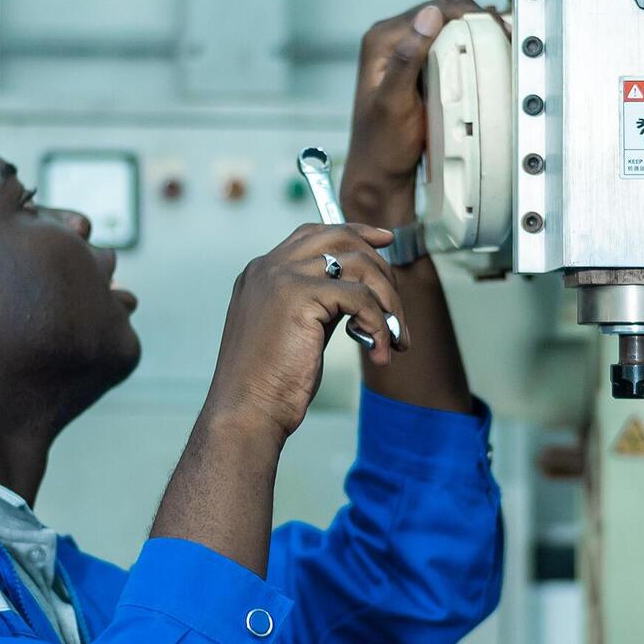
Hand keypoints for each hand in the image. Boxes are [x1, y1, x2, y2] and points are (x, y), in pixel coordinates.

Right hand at [198, 224, 405, 442]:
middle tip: (397, 310)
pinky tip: (380, 351)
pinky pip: (360, 298)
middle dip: (380, 268)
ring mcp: (282, 277)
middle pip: (340, 238)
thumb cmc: (269, 383)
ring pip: (357, 265)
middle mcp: (269, 267)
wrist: (246, 411)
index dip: (354, 232)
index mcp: (262, 272)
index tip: (385, 240)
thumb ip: (318, 303)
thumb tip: (360, 294)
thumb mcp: (292, 330)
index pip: (314, 234)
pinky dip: (379, 324)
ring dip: (388, 301)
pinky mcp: (300, 296)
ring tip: (395, 337)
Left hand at [340, 0, 492, 226]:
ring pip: (449, 26)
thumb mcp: (394, 101)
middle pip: (444, 12)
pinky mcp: (419, 66)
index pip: (433, 10)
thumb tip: (429, 15)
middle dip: (476, 19)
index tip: (498, 29)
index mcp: (382, 40)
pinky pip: (448, 45)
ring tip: (502, 42)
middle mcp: (392, 39)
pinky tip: (486, 53)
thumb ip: (407, 58)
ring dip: (475, 31)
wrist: (380, 172)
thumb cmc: (382, 144)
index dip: (468, 14)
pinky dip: (469, 45)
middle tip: (506, 36)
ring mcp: (406, 52)